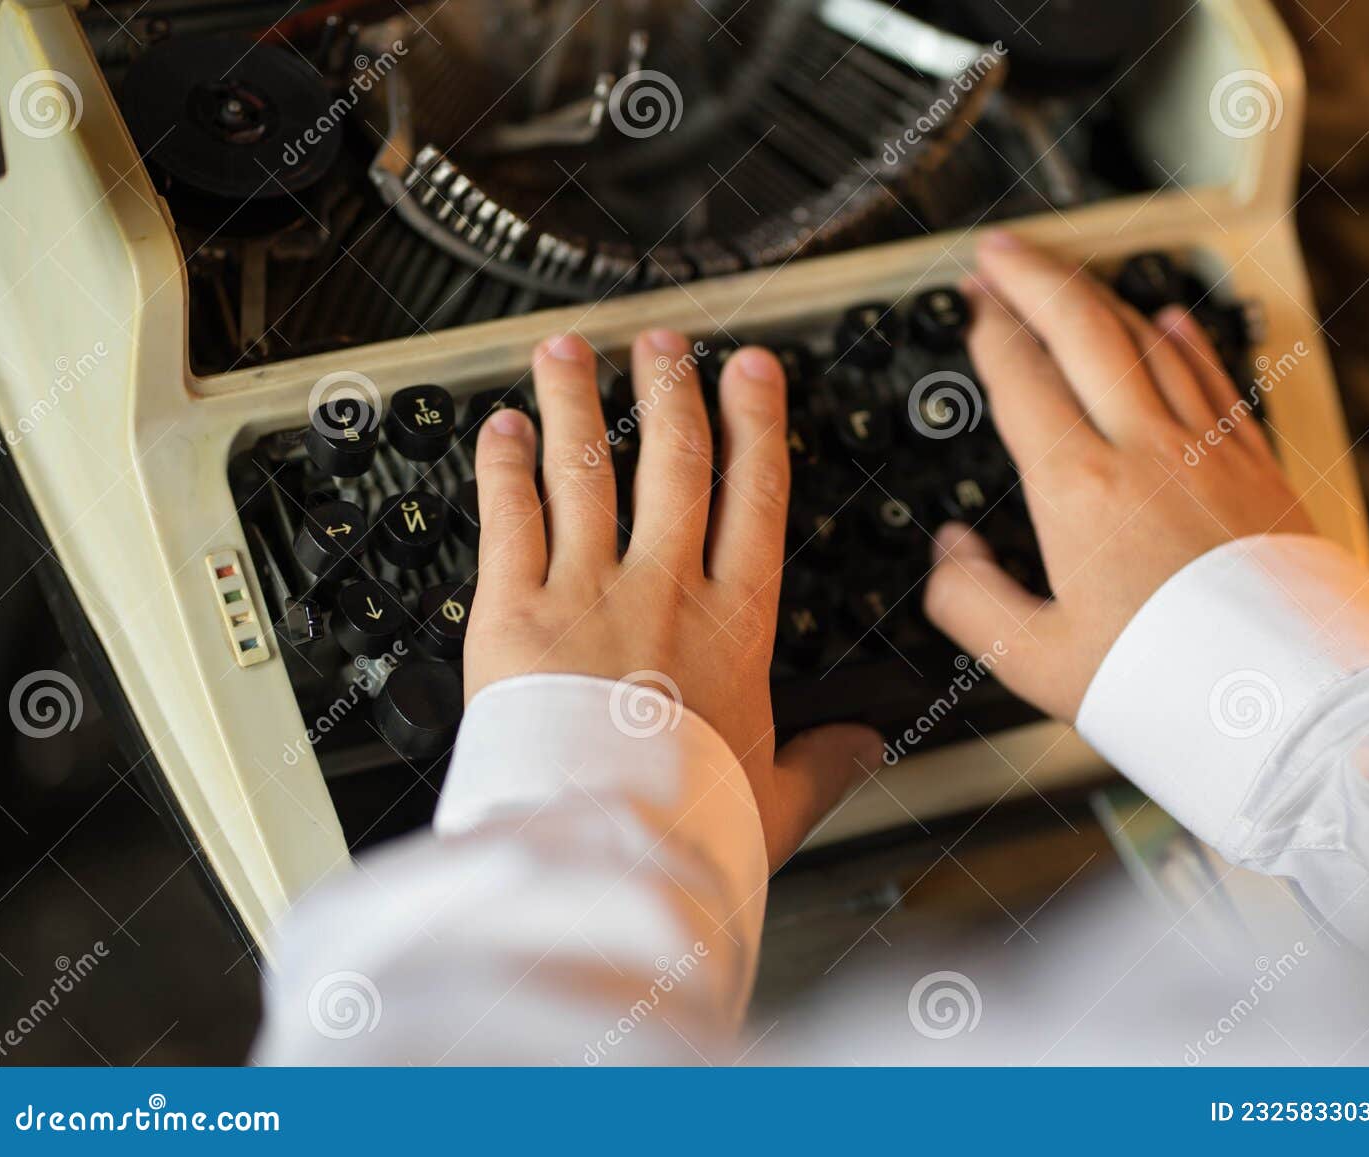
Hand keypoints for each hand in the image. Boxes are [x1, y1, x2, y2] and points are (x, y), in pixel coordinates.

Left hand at [464, 330, 883, 867]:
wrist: (602, 841)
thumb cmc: (684, 821)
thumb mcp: (777, 798)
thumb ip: (824, 764)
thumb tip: (867, 747)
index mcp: (731, 624)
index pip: (753, 498)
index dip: (755, 423)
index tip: (752, 374)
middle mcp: (661, 588)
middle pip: (672, 463)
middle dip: (670, 391)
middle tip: (665, 343)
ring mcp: (586, 590)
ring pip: (585, 470)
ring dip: (578, 402)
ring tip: (572, 351)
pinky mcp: (514, 609)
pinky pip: (510, 517)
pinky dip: (504, 466)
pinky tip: (502, 427)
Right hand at [923, 231, 1314, 719]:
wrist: (1286, 696)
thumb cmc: (1170, 681)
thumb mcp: (1037, 663)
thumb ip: (973, 601)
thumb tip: (949, 556)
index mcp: (1080, 491)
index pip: (1022, 378)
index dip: (987, 330)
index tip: (969, 305)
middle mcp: (1144, 451)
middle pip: (1081, 330)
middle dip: (1032, 278)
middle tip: (1000, 252)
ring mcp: (1205, 450)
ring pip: (1145, 339)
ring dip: (1097, 295)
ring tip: (1064, 274)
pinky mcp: (1253, 465)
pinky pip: (1211, 376)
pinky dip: (1181, 338)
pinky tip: (1168, 320)